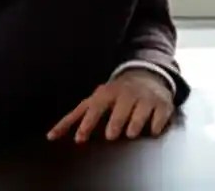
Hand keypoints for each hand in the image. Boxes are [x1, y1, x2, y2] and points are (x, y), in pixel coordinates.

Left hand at [47, 68, 174, 142]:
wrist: (148, 76)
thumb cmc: (115, 94)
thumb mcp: (94, 101)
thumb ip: (73, 119)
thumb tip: (50, 136)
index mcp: (107, 93)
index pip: (95, 108)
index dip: (87, 123)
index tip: (80, 138)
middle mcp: (127, 94)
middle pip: (121, 110)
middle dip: (116, 122)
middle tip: (111, 135)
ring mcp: (146, 98)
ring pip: (141, 112)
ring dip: (135, 124)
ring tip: (131, 132)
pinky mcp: (163, 104)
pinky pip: (160, 116)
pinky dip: (156, 125)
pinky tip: (151, 129)